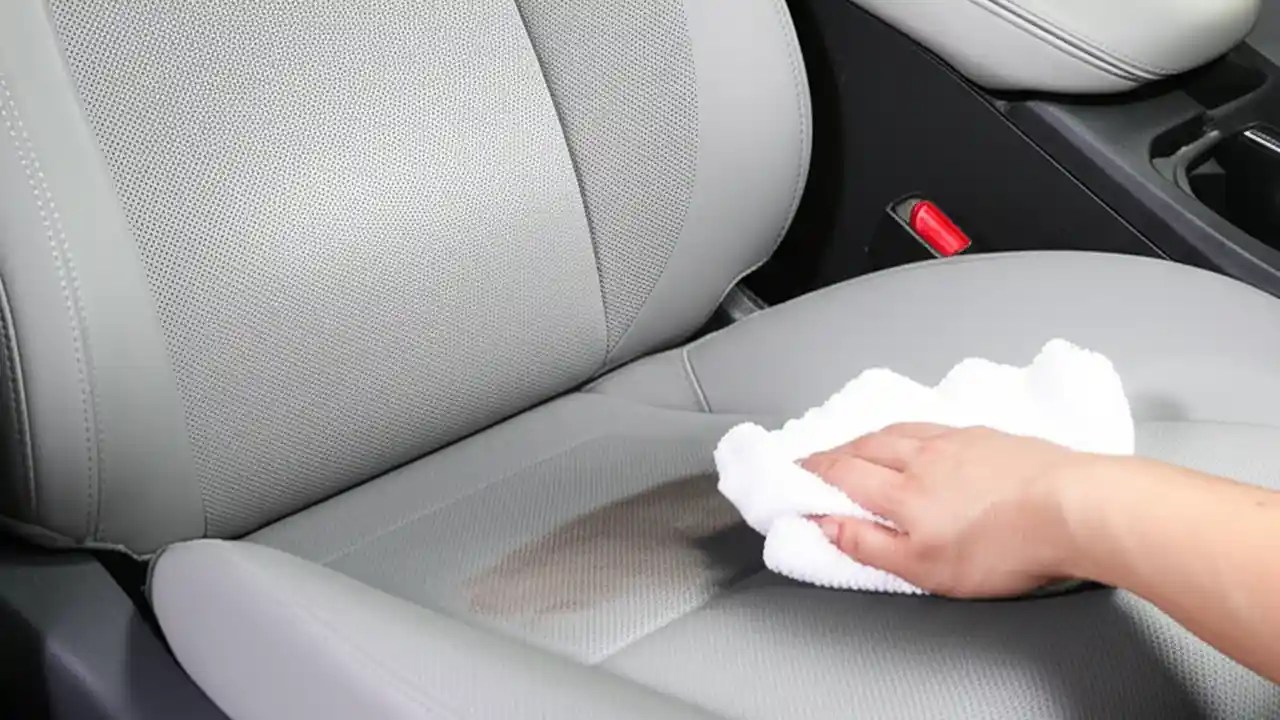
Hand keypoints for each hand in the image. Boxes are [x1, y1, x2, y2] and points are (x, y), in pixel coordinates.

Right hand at [801, 424, 1092, 597]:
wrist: (1074, 508)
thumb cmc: (1004, 547)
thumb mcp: (924, 567)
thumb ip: (869, 544)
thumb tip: (824, 524)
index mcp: (902, 491)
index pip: (842, 473)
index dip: (812, 472)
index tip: (793, 471)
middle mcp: (924, 457)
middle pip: (866, 445)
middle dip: (835, 452)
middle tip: (818, 459)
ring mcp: (960, 442)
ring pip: (899, 431)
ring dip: (869, 436)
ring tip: (860, 445)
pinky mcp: (991, 437)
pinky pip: (934, 426)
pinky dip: (910, 431)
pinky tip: (919, 439)